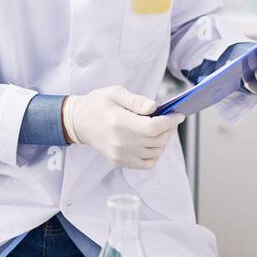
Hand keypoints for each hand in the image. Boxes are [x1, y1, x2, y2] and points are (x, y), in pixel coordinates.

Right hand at [63, 87, 184, 169]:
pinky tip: (151, 142)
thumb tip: (155, 108)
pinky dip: (154, 154)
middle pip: (157, 140)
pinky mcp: (119, 162)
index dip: (170, 122)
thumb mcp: (115, 93)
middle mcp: (120, 142)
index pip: (153, 127)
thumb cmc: (97, 104)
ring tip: (161, 129)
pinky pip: (146, 163)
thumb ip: (136, 100)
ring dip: (163, 141)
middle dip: (169, 129)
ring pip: (155, 153)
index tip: (178, 115)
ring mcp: (119, 154)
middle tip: (172, 119)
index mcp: (119, 122)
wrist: (78, 122)